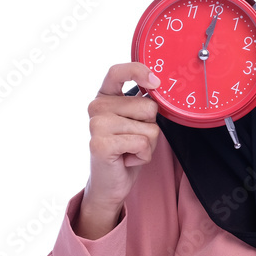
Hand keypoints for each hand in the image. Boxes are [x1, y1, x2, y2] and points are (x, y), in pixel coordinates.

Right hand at [78, 62, 160, 239]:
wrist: (110, 184)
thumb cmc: (126, 150)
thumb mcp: (135, 121)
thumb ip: (142, 103)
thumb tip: (158, 88)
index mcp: (105, 96)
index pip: (118, 72)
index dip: (138, 71)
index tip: (155, 82)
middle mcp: (96, 107)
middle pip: (148, 107)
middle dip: (150, 127)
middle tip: (133, 140)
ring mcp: (96, 125)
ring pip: (149, 128)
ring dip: (148, 144)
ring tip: (129, 150)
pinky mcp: (100, 144)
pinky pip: (142, 143)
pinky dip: (143, 155)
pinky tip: (127, 159)